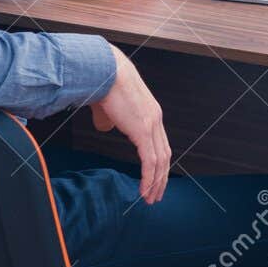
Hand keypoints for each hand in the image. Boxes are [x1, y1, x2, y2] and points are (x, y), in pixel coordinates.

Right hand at [91, 46, 170, 203]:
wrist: (105, 68)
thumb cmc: (103, 82)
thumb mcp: (107, 105)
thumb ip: (109, 118)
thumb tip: (105, 128)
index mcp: (151, 112)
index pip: (160, 143)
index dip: (158, 162)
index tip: (154, 177)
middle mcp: (156, 119)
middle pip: (164, 155)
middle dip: (161, 177)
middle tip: (156, 195)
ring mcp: (151, 124)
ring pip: (160, 161)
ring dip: (156, 183)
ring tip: (150, 198)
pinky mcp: (143, 130)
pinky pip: (150, 161)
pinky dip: (148, 178)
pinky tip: (144, 190)